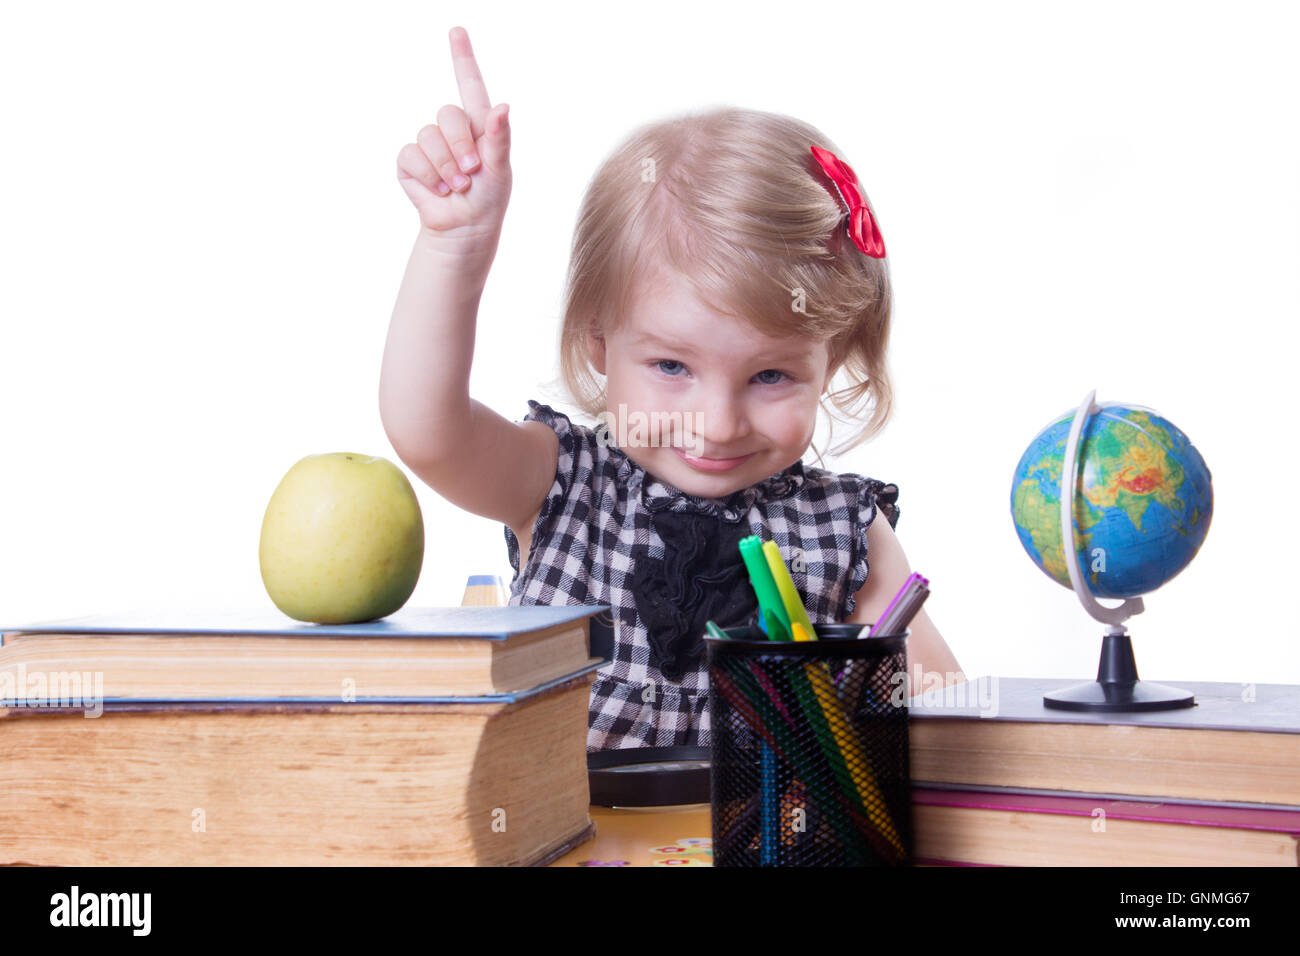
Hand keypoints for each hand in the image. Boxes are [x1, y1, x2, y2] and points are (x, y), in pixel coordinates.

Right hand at [397, 27, 511, 254]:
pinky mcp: (410, 163)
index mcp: (479, 124)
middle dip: (461, 145)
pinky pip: (411, 156)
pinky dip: (428, 177)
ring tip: (458, 187)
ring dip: (445, 166)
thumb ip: (500, 137)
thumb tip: (504, 107)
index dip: (462, 57)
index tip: (457, 31)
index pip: (469, 83)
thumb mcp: (501, 169)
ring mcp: (429, 145)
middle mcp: (452, 129)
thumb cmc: (489, 199)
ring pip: (428, 136)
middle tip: (472, 172)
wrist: (464, 230)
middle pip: (448, 114)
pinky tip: (438, 191)